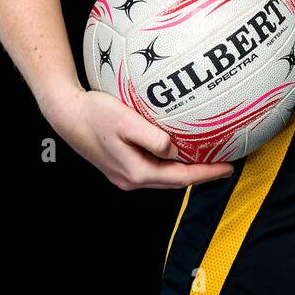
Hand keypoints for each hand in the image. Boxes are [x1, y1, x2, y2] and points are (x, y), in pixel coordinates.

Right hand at [42, 85, 235, 190]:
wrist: (66, 114)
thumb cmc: (94, 113)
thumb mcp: (125, 121)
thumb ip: (152, 137)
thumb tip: (175, 150)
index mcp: (137, 172)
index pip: (181, 177)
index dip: (207, 174)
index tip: (228, 168)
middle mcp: (131, 179)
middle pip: (175, 181)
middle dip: (201, 175)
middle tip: (224, 165)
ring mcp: (124, 175)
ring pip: (163, 177)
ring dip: (185, 170)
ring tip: (206, 159)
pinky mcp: (119, 165)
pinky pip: (152, 168)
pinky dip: (169, 164)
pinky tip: (177, 151)